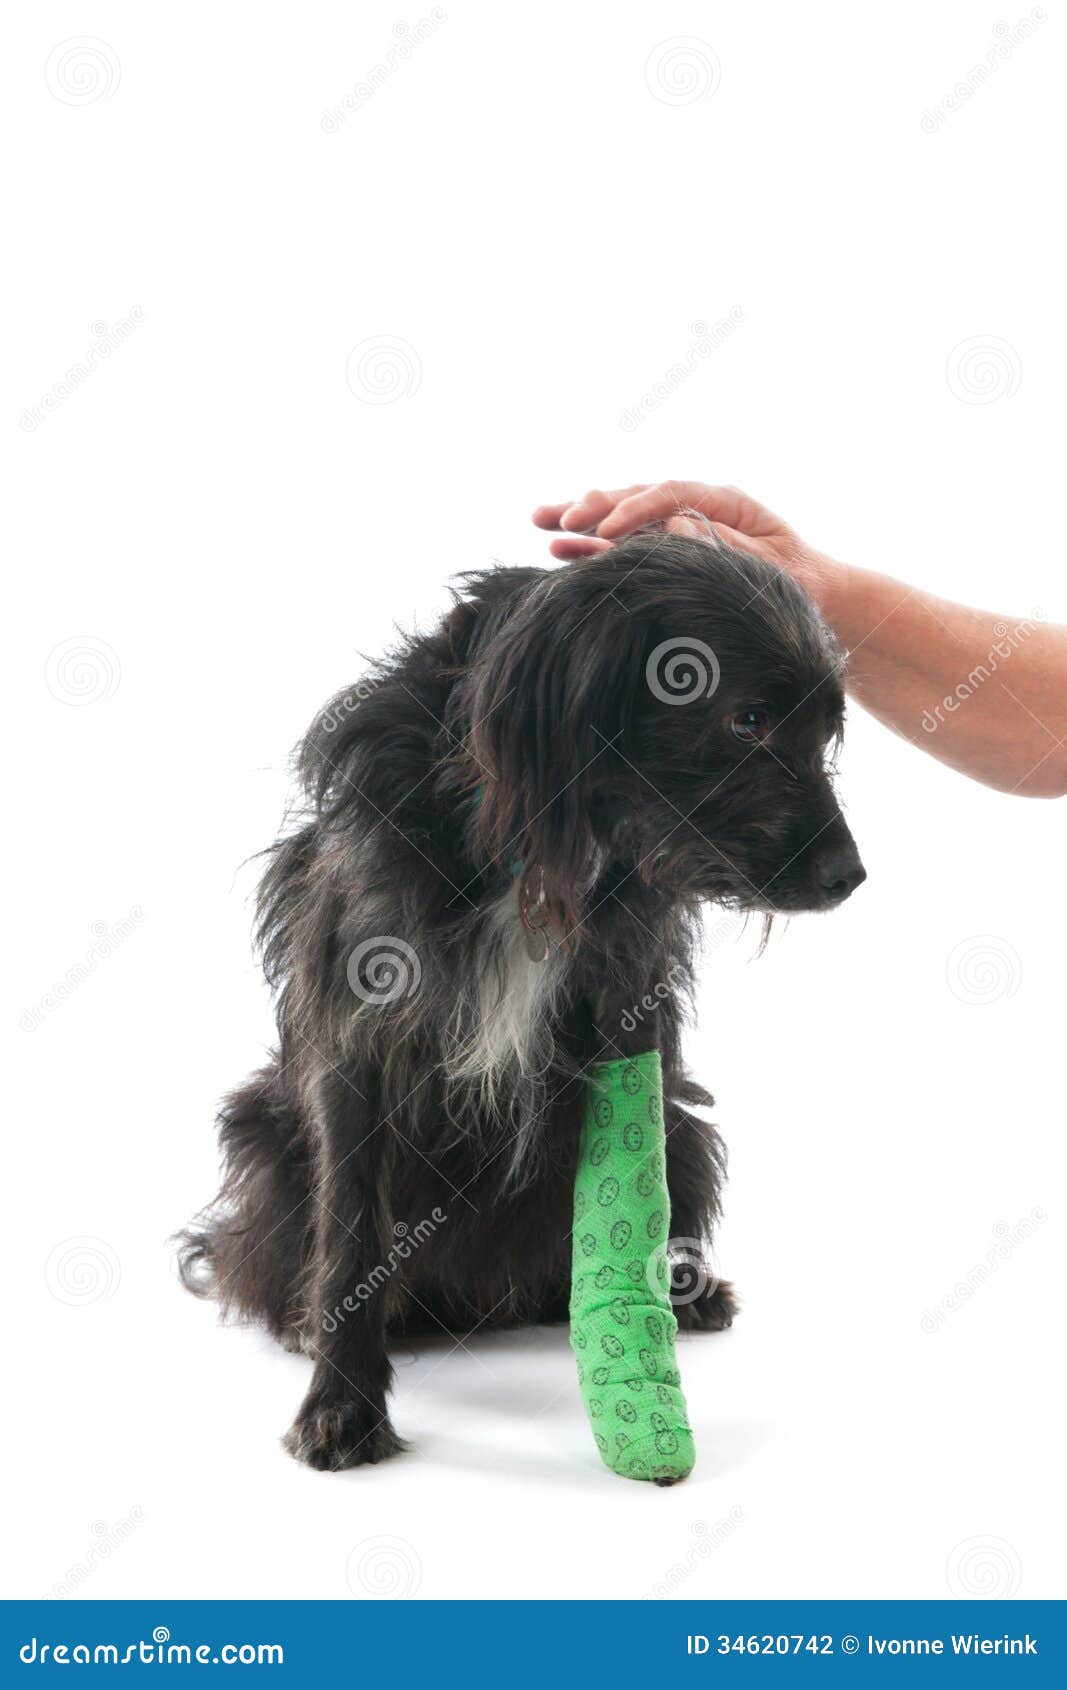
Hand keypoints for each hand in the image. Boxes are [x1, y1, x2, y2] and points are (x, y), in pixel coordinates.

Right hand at [532, 481, 841, 612]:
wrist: (810, 598)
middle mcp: (692, 508)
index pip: (670, 494)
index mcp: (722, 501)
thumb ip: (725, 543)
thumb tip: (677, 525)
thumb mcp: (767, 564)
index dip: (636, 508)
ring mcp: (675, 529)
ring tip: (541, 524)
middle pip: (636, 497)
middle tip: (560, 520)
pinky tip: (559, 549)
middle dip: (594, 506)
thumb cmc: (794, 582)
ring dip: (581, 523)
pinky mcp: (664, 553)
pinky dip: (591, 549)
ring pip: (621, 519)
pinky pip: (623, 547)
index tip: (608, 527)